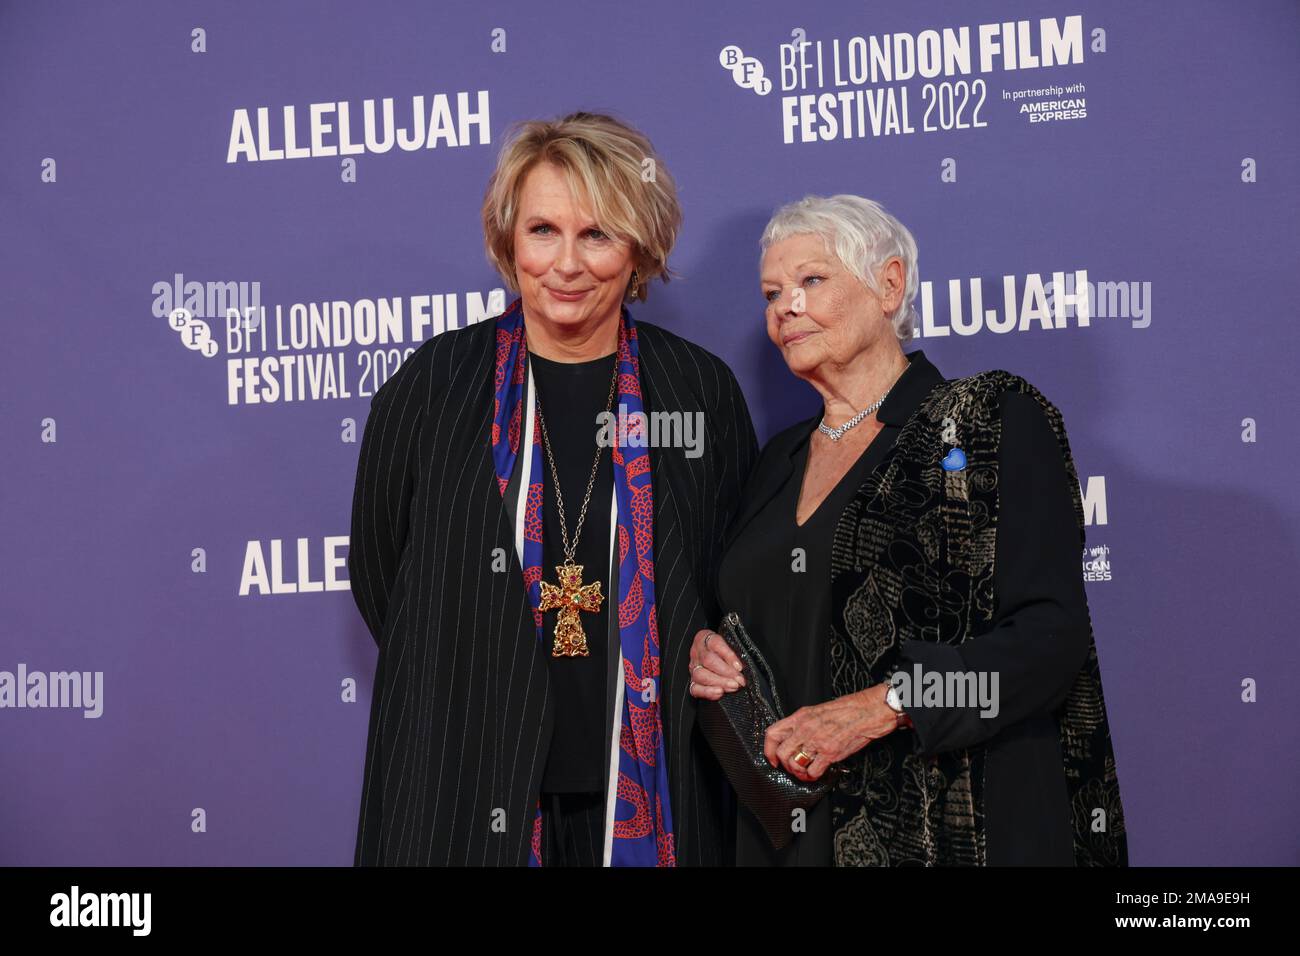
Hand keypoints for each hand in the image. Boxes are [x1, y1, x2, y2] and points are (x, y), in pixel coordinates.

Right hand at [687, 628, 745, 698]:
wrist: (712, 654)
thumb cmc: (724, 649)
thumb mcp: (729, 643)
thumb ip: (735, 651)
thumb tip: (741, 666)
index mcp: (705, 638)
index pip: (716, 644)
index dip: (728, 656)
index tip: (739, 667)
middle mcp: (697, 652)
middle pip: (708, 661)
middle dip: (726, 672)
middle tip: (739, 680)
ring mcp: (693, 667)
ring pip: (701, 675)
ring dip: (719, 682)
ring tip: (733, 687)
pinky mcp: (692, 681)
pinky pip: (695, 688)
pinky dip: (707, 692)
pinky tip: (719, 693)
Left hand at [763, 683, 902, 780]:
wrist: (868, 711)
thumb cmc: (847, 710)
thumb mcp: (817, 711)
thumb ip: (802, 724)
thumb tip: (793, 738)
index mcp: (800, 717)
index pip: (772, 733)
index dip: (768, 750)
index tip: (772, 759)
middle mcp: (805, 728)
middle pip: (781, 753)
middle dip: (785, 765)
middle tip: (793, 768)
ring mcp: (817, 741)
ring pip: (794, 764)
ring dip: (799, 773)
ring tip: (806, 772)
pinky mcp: (830, 752)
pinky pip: (813, 771)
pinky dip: (813, 776)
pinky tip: (818, 773)